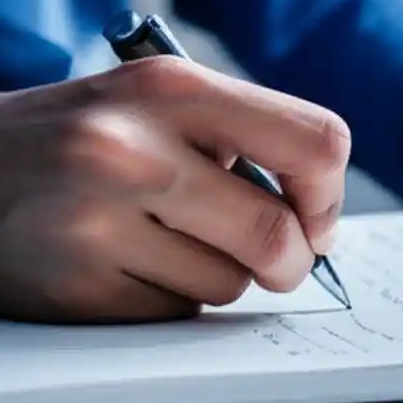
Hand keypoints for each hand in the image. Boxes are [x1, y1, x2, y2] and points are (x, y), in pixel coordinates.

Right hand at [0, 58, 349, 322]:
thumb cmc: (83, 132)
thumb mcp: (159, 99)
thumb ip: (245, 137)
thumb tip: (321, 217)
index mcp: (173, 88)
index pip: (315, 142)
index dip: (330, 195)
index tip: (316, 218)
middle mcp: (131, 149)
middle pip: (277, 234)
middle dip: (292, 259)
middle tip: (280, 260)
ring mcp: (95, 222)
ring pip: (228, 284)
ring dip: (220, 275)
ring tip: (169, 239)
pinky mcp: (72, 287)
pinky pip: (175, 314)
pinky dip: (171, 298)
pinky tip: (128, 262)